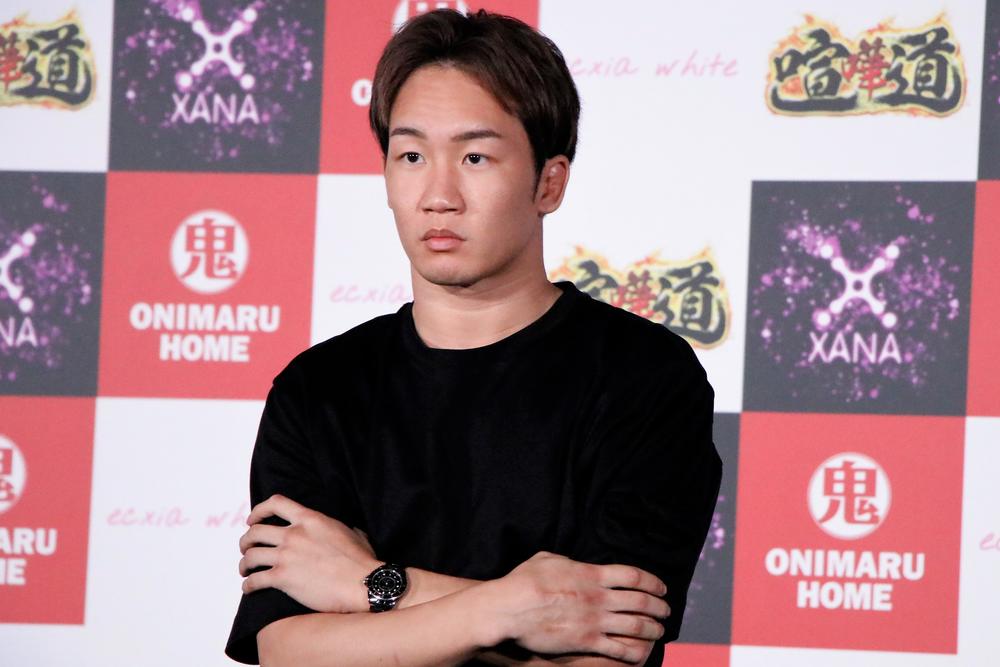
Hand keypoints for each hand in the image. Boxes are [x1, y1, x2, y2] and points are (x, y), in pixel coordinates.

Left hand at [238, 494, 379, 612]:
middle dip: (246, 540)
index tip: (252, 520)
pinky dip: (248, 585)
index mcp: (310, 519)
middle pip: (256, 531)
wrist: (363, 584)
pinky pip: (255, 580)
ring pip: (251, 555)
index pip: (276, 503)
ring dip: (244, 563)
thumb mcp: (351, 531)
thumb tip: (337, 528)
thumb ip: (335, 526)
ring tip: (245, 570)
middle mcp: (294, 534)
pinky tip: (249, 588)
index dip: (259, 510)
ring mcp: (287, 556)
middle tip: (247, 548)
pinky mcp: (283, 578)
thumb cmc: (361, 561)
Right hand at [493, 551, 668, 664]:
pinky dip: (635, 652)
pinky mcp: (586, 641)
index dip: (653, 581)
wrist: (511, 607)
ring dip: (653, 628)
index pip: (633, 575)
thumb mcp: (548, 559)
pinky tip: (642, 654)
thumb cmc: (524, 581)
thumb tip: (573, 562)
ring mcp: (594, 620)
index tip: (661, 587)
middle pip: (641, 601)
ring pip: (636, 626)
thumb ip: (567, 561)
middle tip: (666, 610)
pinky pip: (619, 649)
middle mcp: (599, 597)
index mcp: (592, 573)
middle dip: (659, 606)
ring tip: (660, 631)